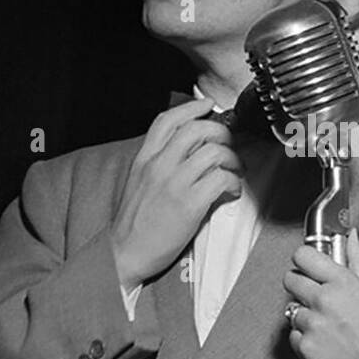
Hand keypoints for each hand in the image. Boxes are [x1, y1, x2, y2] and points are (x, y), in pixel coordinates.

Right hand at [111, 98, 243, 288]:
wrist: (124, 253)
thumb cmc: (135, 222)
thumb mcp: (140, 183)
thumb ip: (161, 164)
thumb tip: (192, 153)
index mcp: (145, 158)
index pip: (168, 120)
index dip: (191, 107)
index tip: (207, 105)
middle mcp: (159, 165)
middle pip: (198, 129)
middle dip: (221, 133)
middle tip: (229, 147)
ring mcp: (174, 183)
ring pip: (214, 152)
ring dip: (232, 159)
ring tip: (234, 172)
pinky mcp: (189, 203)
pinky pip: (221, 179)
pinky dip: (233, 183)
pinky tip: (232, 192)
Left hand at [282, 229, 358, 358]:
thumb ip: (356, 260)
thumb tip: (351, 236)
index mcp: (342, 282)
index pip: (303, 256)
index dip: (304, 261)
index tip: (308, 268)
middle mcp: (324, 299)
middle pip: (290, 280)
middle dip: (300, 288)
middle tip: (316, 300)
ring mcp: (313, 323)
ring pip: (292, 311)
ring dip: (305, 319)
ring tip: (328, 329)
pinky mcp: (305, 346)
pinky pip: (293, 337)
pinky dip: (305, 341)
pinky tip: (324, 344)